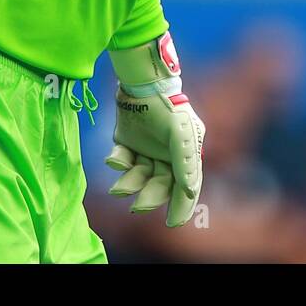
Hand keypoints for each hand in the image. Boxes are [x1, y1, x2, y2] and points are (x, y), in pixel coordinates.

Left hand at [106, 32, 205, 226]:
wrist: (142, 82)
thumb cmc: (167, 107)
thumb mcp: (182, 132)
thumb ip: (185, 161)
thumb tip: (190, 190)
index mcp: (184, 154)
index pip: (185, 185)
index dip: (181, 205)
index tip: (173, 223)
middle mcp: (166, 155)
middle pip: (160, 185)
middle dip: (150, 198)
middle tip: (138, 207)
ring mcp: (146, 149)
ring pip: (139, 177)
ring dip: (129, 184)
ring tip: (118, 188)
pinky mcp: (127, 142)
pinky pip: (122, 160)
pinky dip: (118, 162)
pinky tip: (115, 157)